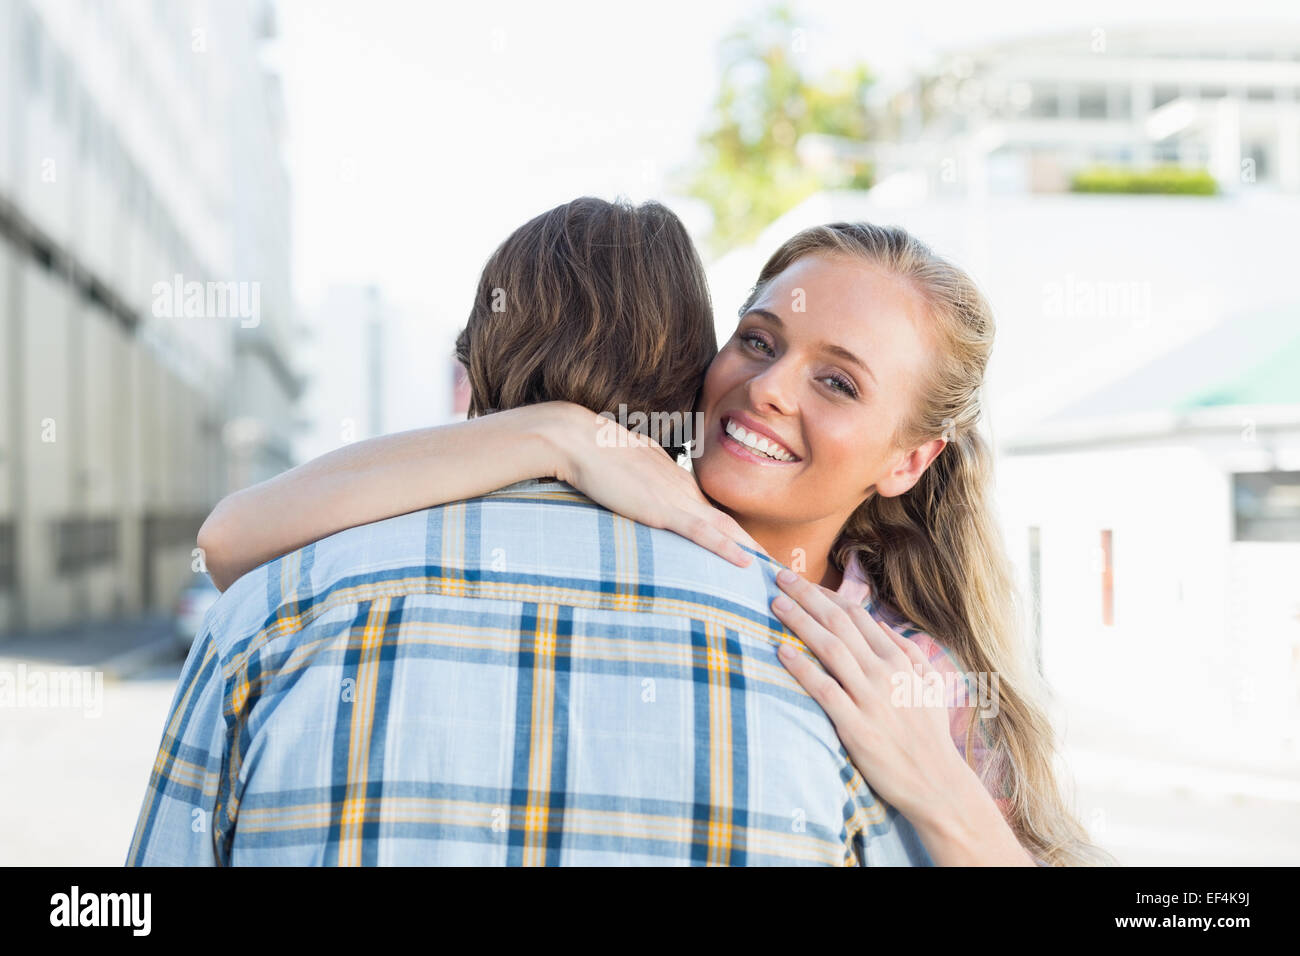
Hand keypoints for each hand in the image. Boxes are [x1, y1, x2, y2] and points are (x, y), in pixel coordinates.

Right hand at [543, 402, 766, 567]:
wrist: (580, 440)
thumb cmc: (595, 454)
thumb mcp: (627, 472)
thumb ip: (641, 486)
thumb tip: (641, 497)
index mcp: (678, 483)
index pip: (716, 514)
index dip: (739, 536)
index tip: (756, 556)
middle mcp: (686, 490)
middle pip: (731, 524)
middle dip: (758, 549)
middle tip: (783, 572)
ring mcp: (677, 499)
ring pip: (726, 531)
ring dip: (754, 553)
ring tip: (778, 574)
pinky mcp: (662, 509)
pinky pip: (701, 532)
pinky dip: (725, 548)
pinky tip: (745, 563)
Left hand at [769, 568, 966, 821]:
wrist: (938, 784)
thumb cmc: (930, 736)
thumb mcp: (931, 687)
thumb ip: (910, 653)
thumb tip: (884, 625)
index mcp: (901, 660)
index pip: (858, 616)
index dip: (828, 596)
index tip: (805, 584)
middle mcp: (885, 672)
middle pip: (840, 622)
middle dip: (808, 596)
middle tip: (781, 577)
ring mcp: (870, 698)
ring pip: (830, 648)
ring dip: (801, 622)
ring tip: (776, 603)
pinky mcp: (856, 726)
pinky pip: (824, 690)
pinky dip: (802, 668)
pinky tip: (781, 652)